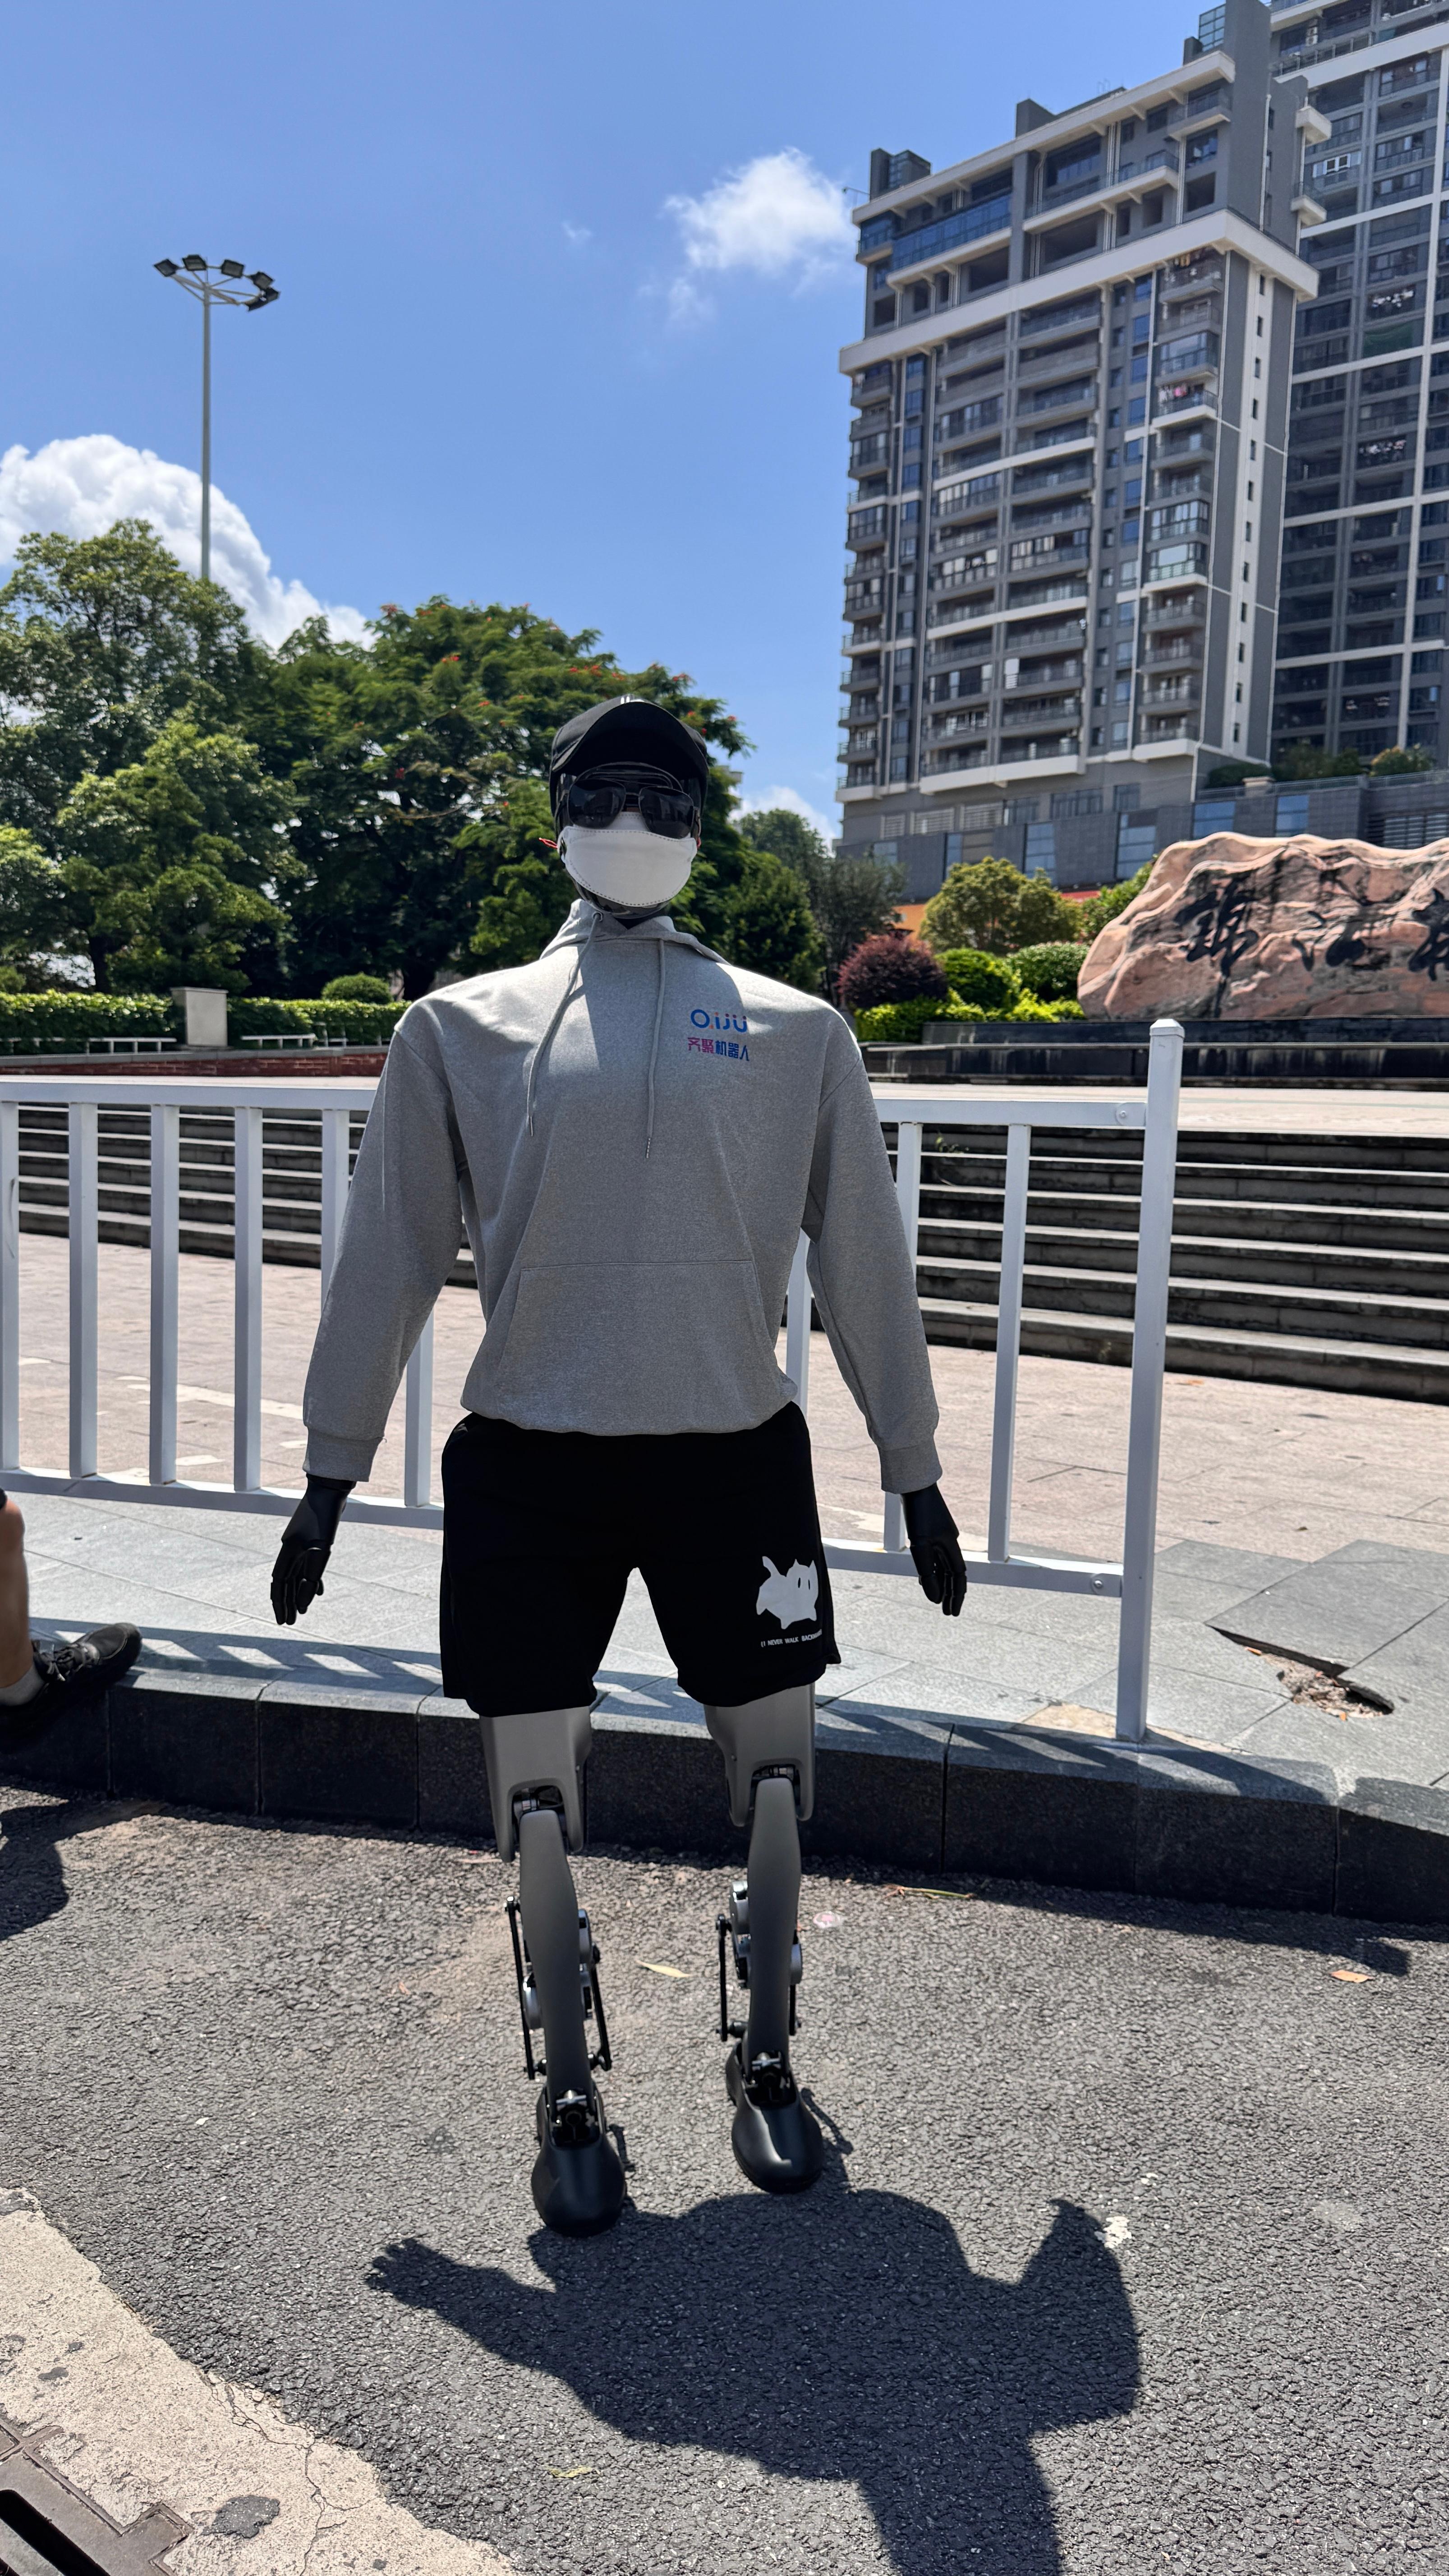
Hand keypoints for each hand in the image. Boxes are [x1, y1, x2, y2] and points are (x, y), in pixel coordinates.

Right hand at [271, 1476, 353, 1625]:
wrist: (330, 1490)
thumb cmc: (325, 1518)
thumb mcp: (321, 1551)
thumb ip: (313, 1579)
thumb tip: (304, 1605)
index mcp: (288, 1552)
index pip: (278, 1584)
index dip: (279, 1603)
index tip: (282, 1621)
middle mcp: (291, 1550)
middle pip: (285, 1582)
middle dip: (287, 1603)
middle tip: (291, 1622)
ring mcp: (302, 1545)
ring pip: (297, 1575)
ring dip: (299, 1593)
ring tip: (302, 1612)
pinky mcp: (314, 1541)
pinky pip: (309, 1566)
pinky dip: (312, 1580)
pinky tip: (319, 1591)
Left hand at [902, 1484, 967, 1616]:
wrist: (915, 1484)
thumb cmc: (919, 1513)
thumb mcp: (921, 1546)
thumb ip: (927, 1573)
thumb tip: (934, 1599)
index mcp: (951, 1547)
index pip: (958, 1578)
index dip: (956, 1596)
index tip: (953, 1613)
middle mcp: (948, 1543)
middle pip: (951, 1574)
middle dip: (949, 1594)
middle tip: (947, 1613)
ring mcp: (939, 1536)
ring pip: (942, 1566)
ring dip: (940, 1583)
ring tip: (937, 1600)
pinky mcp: (929, 1531)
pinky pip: (933, 1556)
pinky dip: (930, 1568)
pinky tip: (924, 1576)